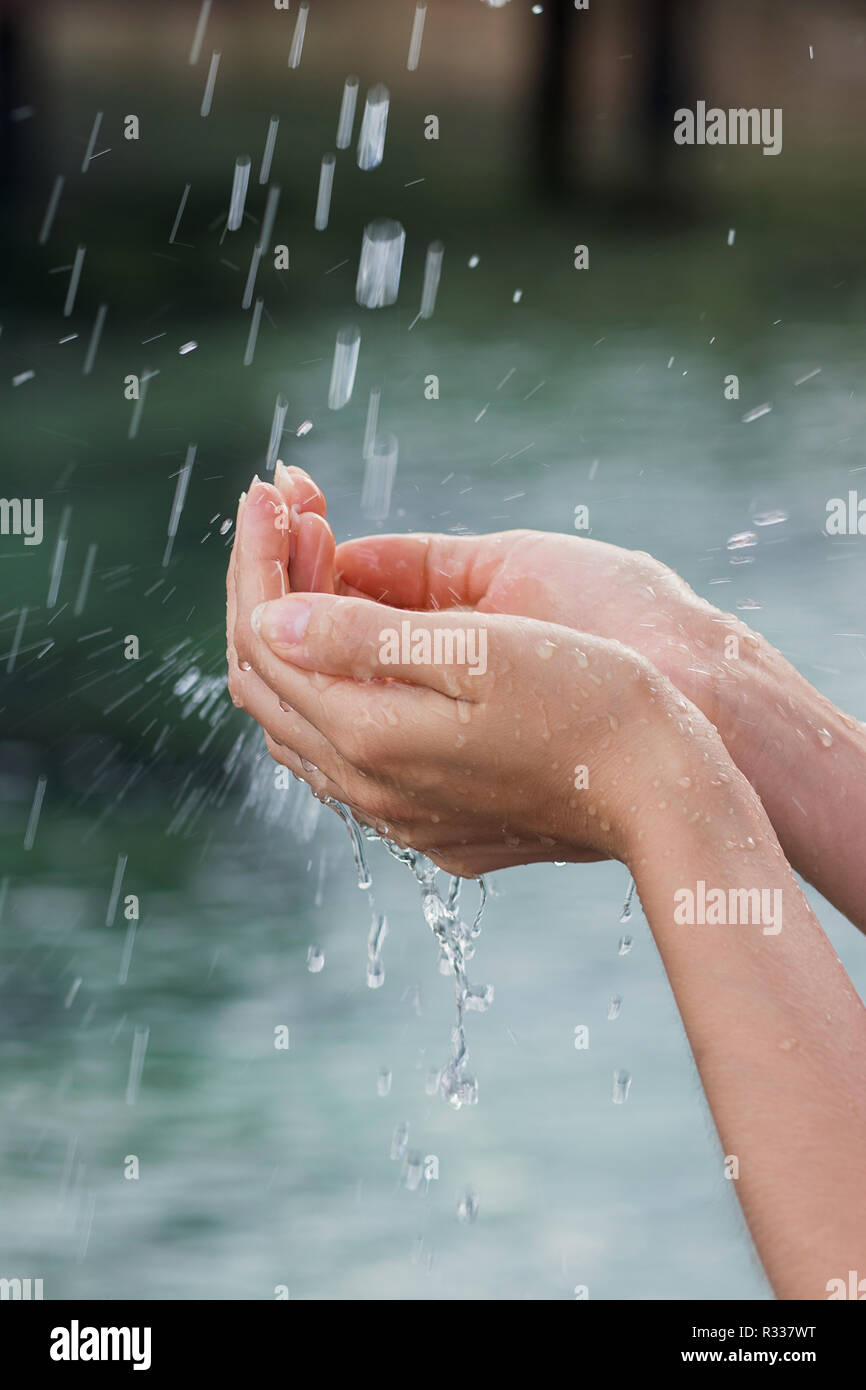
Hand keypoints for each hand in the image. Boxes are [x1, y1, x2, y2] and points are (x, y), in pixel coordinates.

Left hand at [227, 483, 706, 877]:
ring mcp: (398, 813)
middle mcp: (369, 787)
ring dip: (293, 637)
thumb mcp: (477, 650)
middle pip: (270, 681)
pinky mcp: (432, 822)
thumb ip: (364, 636)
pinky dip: (328, 684)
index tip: (270, 492)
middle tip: (287, 513)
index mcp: (369, 735)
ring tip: (314, 559)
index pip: (266, 640)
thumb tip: (270, 618)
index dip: (259, 558)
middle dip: (264, 587)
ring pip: (300, 721)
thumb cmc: (589, 704)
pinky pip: (342, 753)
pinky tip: (352, 643)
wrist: (664, 793)